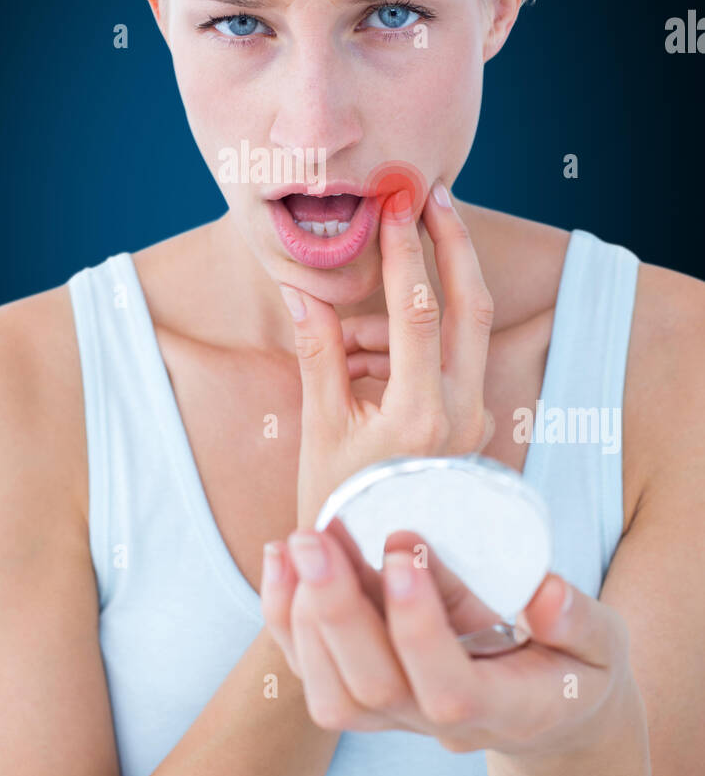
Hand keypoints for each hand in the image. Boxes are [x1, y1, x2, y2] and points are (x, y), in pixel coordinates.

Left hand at [261, 523, 633, 758]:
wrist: (551, 714)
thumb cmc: (576, 669)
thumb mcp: (602, 646)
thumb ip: (580, 621)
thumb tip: (545, 591)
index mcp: (504, 708)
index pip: (450, 687)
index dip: (419, 626)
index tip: (402, 549)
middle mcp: (439, 724)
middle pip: (374, 689)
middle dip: (337, 611)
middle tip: (318, 537)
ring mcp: (399, 717)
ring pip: (333, 695)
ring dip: (301, 617)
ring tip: (298, 543)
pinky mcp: (370, 697)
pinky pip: (313, 676)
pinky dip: (283, 620)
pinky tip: (279, 559)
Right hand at [280, 179, 494, 531]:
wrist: (375, 580)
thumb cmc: (337, 510)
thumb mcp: (319, 431)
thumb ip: (317, 354)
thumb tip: (300, 288)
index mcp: (420, 417)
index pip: (418, 311)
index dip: (404, 249)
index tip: (393, 202)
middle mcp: (462, 417)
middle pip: (471, 306)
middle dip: (452, 244)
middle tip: (430, 195)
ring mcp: (475, 423)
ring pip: (461, 333)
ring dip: (407, 312)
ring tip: (345, 346)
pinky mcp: (473, 426)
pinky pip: (450, 363)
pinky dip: (410, 347)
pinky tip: (361, 367)